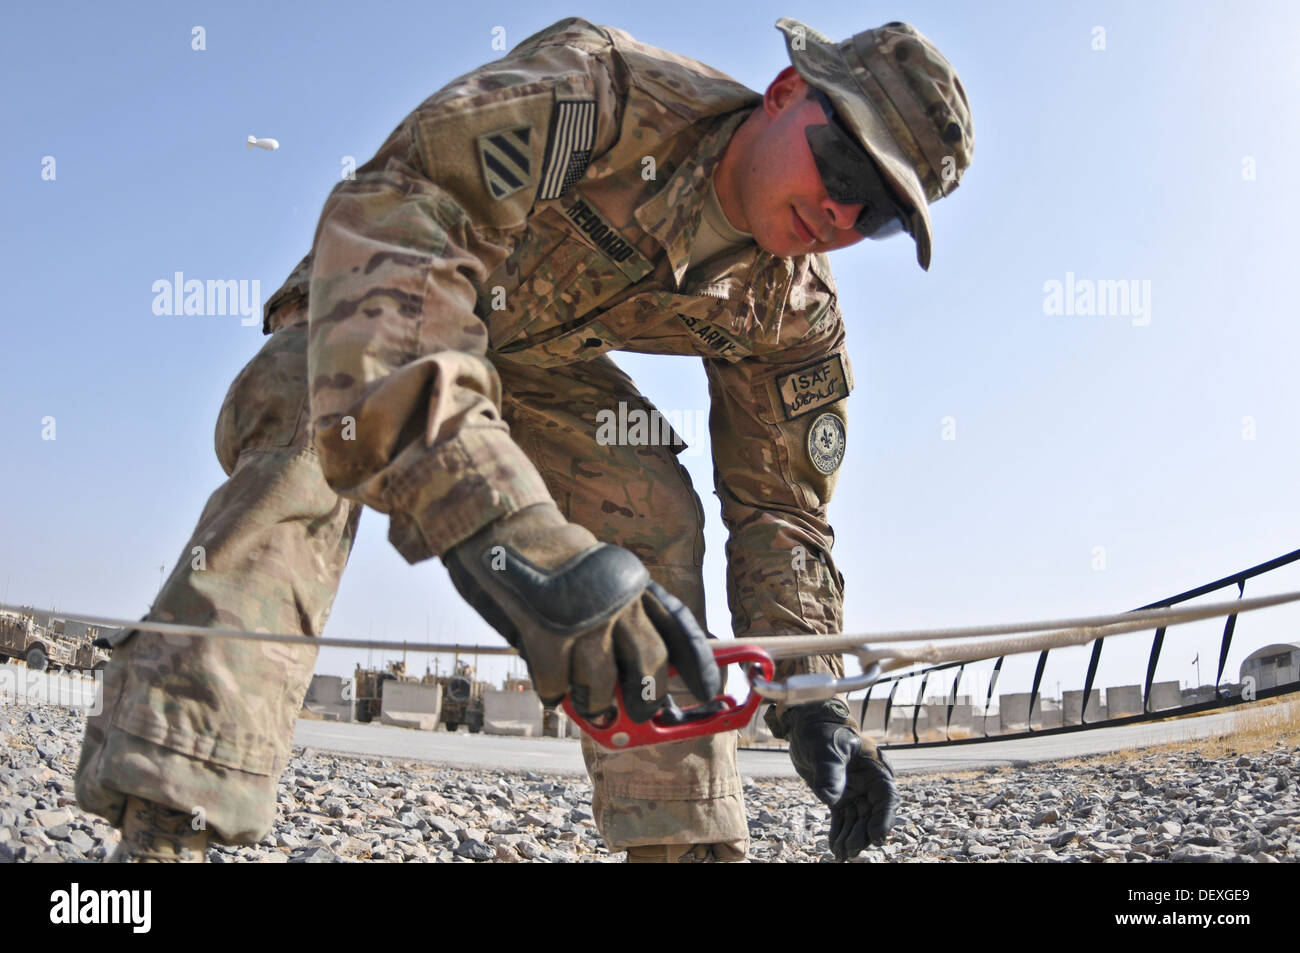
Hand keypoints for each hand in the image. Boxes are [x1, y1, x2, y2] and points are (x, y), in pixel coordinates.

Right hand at [445, 503, 719, 721]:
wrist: (505, 526)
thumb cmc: (552, 560)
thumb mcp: (602, 575)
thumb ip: (623, 615)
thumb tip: (633, 678)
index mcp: (635, 585)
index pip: (679, 628)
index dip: (698, 665)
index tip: (710, 693)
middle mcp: (618, 601)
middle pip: (649, 664)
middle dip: (644, 699)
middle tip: (633, 712)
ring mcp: (584, 619)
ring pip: (602, 685)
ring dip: (593, 702)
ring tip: (584, 702)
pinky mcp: (546, 634)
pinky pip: (557, 685)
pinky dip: (554, 693)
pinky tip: (550, 686)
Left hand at [770, 699, 898, 859]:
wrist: (806, 727)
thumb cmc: (821, 732)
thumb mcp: (825, 748)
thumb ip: (830, 771)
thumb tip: (830, 798)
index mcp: (876, 768)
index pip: (886, 797)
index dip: (883, 819)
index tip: (876, 837)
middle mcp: (869, 783)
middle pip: (873, 814)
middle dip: (863, 834)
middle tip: (850, 850)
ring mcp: (855, 792)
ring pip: (858, 820)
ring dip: (850, 838)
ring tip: (841, 854)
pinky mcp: (840, 798)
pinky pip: (843, 820)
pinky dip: (840, 834)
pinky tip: (835, 848)